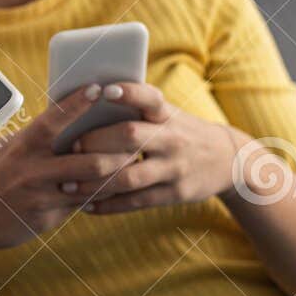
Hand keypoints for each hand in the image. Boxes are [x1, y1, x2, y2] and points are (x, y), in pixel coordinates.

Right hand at [0, 85, 129, 250]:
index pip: (54, 119)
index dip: (78, 103)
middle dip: (119, 148)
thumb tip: (71, 115)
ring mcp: (40, 194)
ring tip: (134, 162)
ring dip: (117, 172)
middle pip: (88, 156)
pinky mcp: (46, 216)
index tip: (99, 89)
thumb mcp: (10, 151)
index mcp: (23, 145)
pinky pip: (83, 203)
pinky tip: (115, 188)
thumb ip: (39, 138)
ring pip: (92, 182)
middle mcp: (32, 168)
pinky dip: (101, 194)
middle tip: (138, 138)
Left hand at [67, 81, 246, 215]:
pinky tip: (86, 205)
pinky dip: (109, 205)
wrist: (228, 159)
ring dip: (94, 182)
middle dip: (96, 142)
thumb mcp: (168, 115)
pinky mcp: (174, 194)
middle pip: (130, 137)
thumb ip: (136, 111)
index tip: (106, 90)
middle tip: (71, 148)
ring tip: (67, 185)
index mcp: (167, 114)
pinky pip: (136, 202)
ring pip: (129, 177)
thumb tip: (85, 107)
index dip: (129, 93)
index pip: (150, 98)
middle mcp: (172, 139)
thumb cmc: (180, 130)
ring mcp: (174, 168)